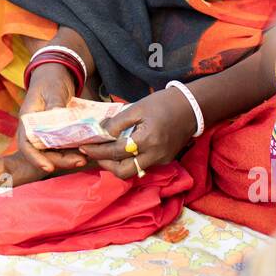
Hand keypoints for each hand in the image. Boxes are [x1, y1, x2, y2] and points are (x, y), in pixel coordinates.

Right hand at [13, 62, 87, 174]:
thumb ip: (55, 104)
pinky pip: (63, 144)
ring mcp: (45, 131)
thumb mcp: (52, 89)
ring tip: (86, 158)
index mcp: (27, 120)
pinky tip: (86, 149)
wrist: (55, 74)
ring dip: (68, 157)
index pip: (26, 144)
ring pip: (54, 150)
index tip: (48, 168)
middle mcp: (34, 129)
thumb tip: (58, 117)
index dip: (35, 158)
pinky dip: (73, 149)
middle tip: (79, 161)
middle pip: (43, 152)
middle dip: (60, 160)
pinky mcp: (56, 132)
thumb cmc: (50, 80)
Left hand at [80, 87, 195, 178]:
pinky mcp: (165, 160)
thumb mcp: (137, 108)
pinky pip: (143, 166)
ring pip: (133, 171)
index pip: (115, 151)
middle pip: (123, 171)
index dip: (97, 150)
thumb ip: (117, 123)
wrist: (192, 107)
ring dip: (117, 164)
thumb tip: (100, 132)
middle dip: (105, 165)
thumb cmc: (163, 104)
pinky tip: (123, 149)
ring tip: (106, 152)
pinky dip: (130, 160)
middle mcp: (154, 156)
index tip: (84, 146)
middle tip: (95, 153)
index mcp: (146, 141)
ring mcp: (161, 160)